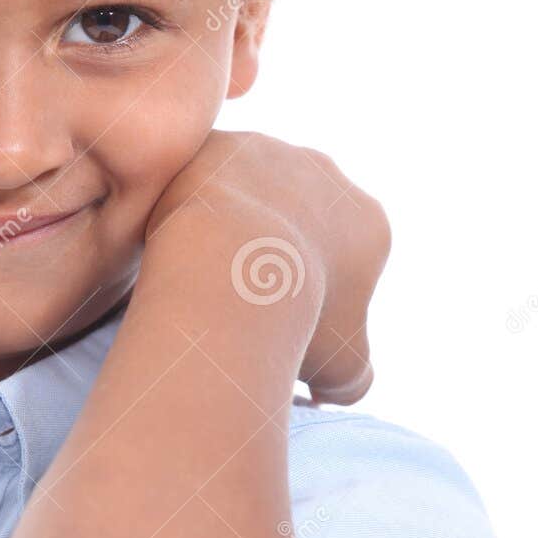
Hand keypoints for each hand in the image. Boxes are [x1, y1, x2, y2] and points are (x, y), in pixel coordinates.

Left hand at [144, 129, 390, 403]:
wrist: (232, 268)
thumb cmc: (295, 324)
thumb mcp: (341, 370)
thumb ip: (351, 380)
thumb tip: (331, 395)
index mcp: (369, 224)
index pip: (342, 256)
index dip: (310, 291)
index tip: (277, 316)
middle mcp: (330, 175)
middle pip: (298, 214)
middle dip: (270, 248)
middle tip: (232, 291)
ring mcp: (274, 151)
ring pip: (247, 189)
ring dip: (228, 220)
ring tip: (195, 266)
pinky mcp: (220, 142)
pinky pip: (200, 174)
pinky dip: (186, 201)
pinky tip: (167, 240)